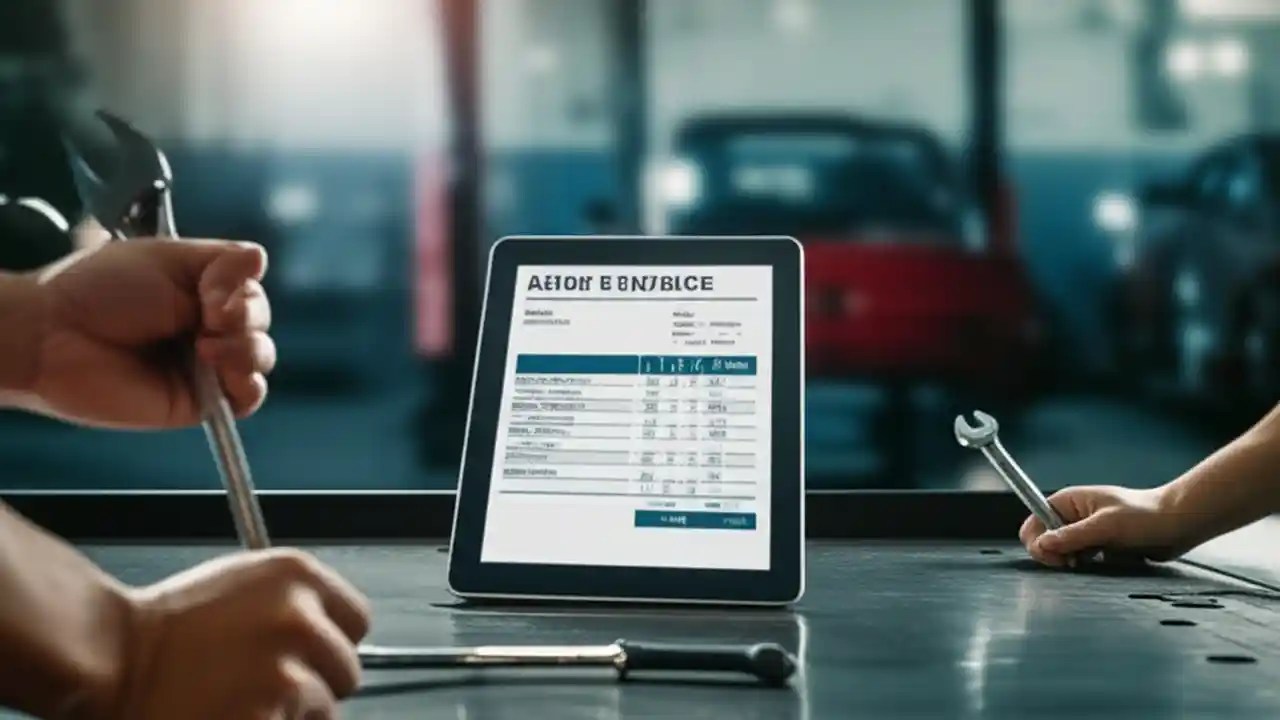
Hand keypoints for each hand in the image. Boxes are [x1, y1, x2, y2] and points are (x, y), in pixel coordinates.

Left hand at [28, 239, 274, 427]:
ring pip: (261, 357)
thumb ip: (221, 260)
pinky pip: (248, 399)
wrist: (53, 335)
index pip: (250, 286)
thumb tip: (261, 260)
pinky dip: (248, 385)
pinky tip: (222, 372)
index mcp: (201, 290)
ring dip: (248, 349)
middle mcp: (206, 326)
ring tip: (208, 348)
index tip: (214, 290)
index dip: (243, 287)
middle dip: (247, 316)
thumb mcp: (165, 257)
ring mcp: (205, 366)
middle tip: (211, 317)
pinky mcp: (199, 402)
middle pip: (261, 321)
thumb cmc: (98, 288)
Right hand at [108, 550, 370, 719]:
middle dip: (313, 683)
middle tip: (262, 685)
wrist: (113, 657)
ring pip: (325, 709)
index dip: (331, 644)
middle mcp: (301, 619)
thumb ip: (295, 604)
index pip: (358, 620)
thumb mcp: (245, 586)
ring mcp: (288, 672)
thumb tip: (328, 636)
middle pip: (346, 669)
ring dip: (291, 713)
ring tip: (240, 700)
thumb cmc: (166, 626)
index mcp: (298, 575)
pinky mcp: (271, 715)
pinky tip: (235, 712)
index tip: (311, 657)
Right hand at [1018, 486, 1191, 566]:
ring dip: (1074, 560)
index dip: (1038, 541)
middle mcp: (1072, 516)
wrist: (1178, 524)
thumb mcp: (1105, 525)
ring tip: (1095, 557)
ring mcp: (1085, 532)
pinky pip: (1081, 560)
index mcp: (1067, 501)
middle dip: (1057, 554)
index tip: (1055, 555)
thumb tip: (1041, 545)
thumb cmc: (1146, 515)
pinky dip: (1088, 565)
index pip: (1034, 523)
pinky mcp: (1098, 545)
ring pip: (1063, 553)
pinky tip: (1103, 561)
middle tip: (1076, 560)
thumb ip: (1071, 536)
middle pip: (1045, 541)